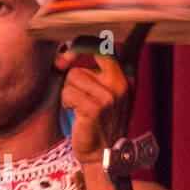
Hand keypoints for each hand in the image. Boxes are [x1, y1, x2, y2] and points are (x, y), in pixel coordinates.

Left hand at [58, 25, 149, 164]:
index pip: (117, 45)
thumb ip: (92, 73)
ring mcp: (109, 95)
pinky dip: (66, 102)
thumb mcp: (107, 95)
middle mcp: (121, 83)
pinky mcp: (95, 107)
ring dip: (69, 90)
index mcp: (127, 77)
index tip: (97, 34)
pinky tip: (76, 113)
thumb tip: (62, 56)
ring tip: (78, 105)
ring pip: (74, 75)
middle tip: (63, 61)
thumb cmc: (100, 123)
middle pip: (92, 50)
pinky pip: (68, 92)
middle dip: (74, 52)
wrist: (105, 155)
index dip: (101, 36)